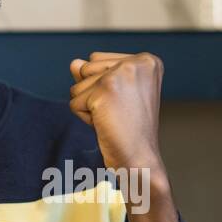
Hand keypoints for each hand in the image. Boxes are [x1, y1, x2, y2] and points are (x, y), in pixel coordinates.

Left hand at [69, 51, 177, 221]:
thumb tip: (73, 63)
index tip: (125, 104)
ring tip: (113, 119)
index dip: (102, 87)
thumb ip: (93, 75)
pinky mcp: (105, 89)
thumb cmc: (130, 131)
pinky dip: (85, 118)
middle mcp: (137, 62)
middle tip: (118, 113)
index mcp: (147, 61)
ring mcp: (122, 74)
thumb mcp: (113, 96)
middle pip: (86, 68)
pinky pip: (75, 102)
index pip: (96, 60)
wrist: (141, 160)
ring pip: (78, 85)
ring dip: (88, 107)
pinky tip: (106, 125)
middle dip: (93, 94)